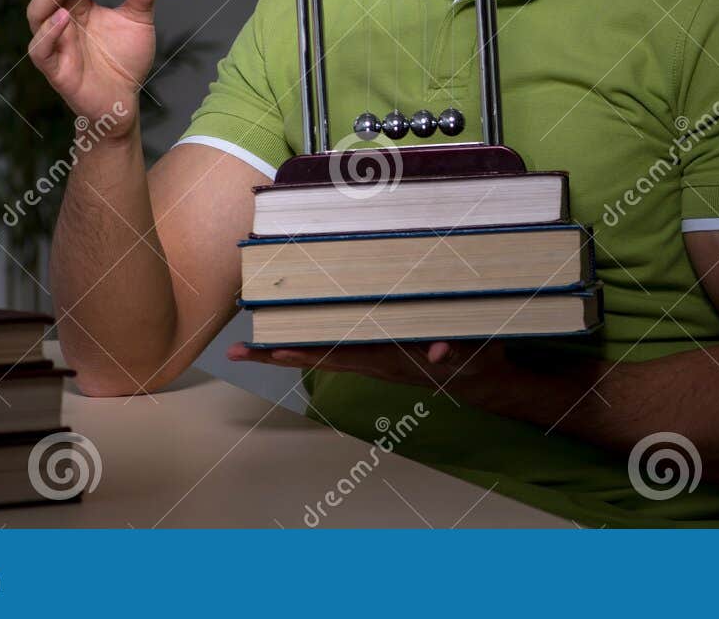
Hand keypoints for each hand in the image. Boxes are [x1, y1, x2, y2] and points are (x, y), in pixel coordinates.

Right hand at [26, 0, 164, 131]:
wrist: (122, 100)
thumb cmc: (123, 59)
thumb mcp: (138, 20)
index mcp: (77, 1)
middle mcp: (59, 16)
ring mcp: (52, 41)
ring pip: (38, 10)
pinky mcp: (52, 67)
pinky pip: (41, 47)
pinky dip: (50, 31)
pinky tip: (64, 17)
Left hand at [227, 338, 509, 386]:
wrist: (480, 379)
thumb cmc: (477, 360)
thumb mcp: (474, 354)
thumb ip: (456, 351)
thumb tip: (437, 353)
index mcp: (392, 360)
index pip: (341, 354)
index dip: (308, 350)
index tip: (275, 348)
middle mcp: (374, 362)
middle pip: (320, 357)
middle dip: (278, 354)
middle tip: (238, 353)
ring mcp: (373, 360)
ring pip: (324, 355)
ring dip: (286, 351)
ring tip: (248, 349)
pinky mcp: (377, 355)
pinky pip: (337, 350)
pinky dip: (309, 344)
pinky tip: (285, 340)